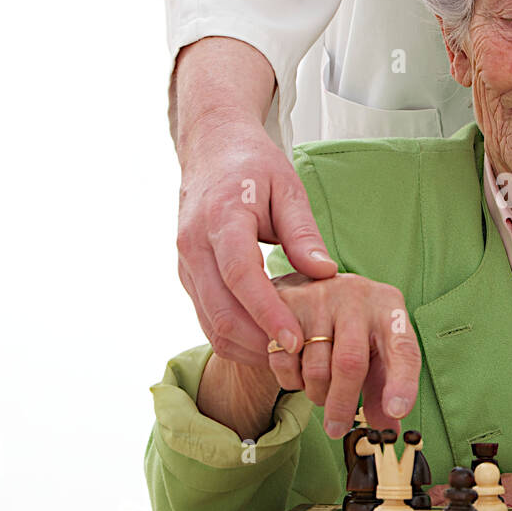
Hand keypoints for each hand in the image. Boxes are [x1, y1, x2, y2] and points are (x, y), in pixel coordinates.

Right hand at [174, 37, 338, 366]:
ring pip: (210, 323)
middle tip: (299, 360)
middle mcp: (193, 245)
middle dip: (259, 343)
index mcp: (221, 218)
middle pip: (220, 311)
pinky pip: (207, 318)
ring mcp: (185, 264)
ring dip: (247, 348)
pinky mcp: (188, 276)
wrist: (211, 149)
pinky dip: (235, 338)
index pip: (241, 276)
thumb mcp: (287, 187)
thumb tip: (325, 273)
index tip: (296, 340)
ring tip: (288, 360)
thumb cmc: (253, 165)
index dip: (268, 313)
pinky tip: (268, 345)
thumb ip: (303, 232)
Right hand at [266, 272, 421, 437]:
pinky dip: (292, 381)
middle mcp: (358, 297)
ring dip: (317, 394)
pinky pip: (285, 362)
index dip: (402, 383)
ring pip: (316, 368)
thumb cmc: (354, 327)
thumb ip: (384, 388)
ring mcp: (321, 297)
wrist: (312, 286)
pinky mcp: (287, 304)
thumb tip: (389, 428)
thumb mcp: (377, 350)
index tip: (397, 412)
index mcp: (389, 308)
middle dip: (342, 403)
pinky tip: (301, 374)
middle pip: (350, 363)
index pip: (403, 349)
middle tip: (337, 429)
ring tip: (322, 391)